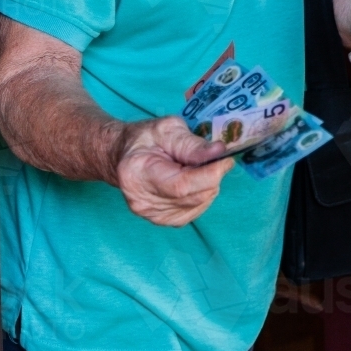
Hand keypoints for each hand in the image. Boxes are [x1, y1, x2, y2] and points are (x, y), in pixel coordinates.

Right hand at [116, 116, 233, 225]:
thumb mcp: (167, 129)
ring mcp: (152, 215)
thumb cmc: (144, 138)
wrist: (124, 155)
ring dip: (208, 185)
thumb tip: (219, 152)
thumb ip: (191, 143)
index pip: (181, 185)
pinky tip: (194, 179)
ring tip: (196, 166)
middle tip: (215, 157)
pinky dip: (202, 194)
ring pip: (198, 204)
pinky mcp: (163, 221)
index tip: (227, 159)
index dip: (210, 174)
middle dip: (212, 176)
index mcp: (137, 174)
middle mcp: (142, 201)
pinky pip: (195, 210)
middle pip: (193, 196)